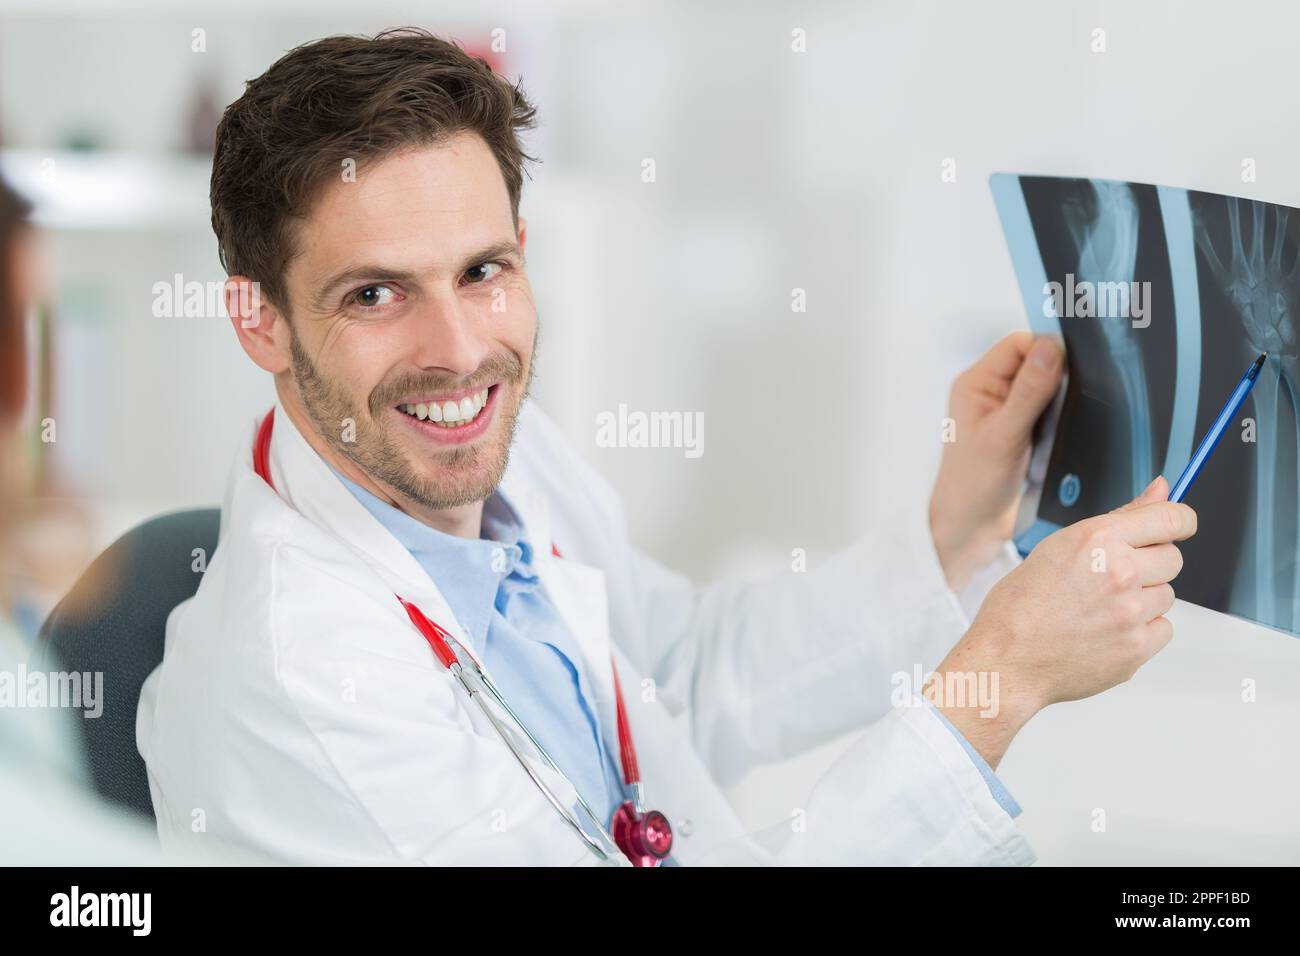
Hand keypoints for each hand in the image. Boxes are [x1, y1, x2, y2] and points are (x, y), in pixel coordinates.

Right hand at [928, 476, 1195, 767]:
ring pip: (1166, 595)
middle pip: (1173, 558)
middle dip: (1151, 565)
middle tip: (1113, 579)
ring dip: (1144, 600)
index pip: (1171, 517)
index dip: (1179, 520)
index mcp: (1097, 539)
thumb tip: (1161, 489)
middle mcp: (1119, 572)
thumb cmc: (1020, 605)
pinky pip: (1162, 629)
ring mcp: (1131, 612)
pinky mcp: (1137, 648)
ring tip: (1101, 610)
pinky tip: (1107, 632)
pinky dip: (1142, 631)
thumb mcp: (1060, 546)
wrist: (1006, 660)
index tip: (1176, 527)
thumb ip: (1120, 518)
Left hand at [929, 332, 1063, 590]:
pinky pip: (1052, 410)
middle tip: (1078, 397)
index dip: (1047, 350)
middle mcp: (992, 392)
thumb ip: (1029, 391)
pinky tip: (1068, 432)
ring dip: (1063, 399)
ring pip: (1048, 386)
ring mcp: (1009, 411)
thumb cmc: (973, 485)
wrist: (973, 526)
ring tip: (1068, 421)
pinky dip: (1064, 417)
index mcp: (977, 384)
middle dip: (1060, 375)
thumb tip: (1050, 348)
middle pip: (1036, 362)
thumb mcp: (1004, 436)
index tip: (1077, 363)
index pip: (1019, 345)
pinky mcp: (1025, 429)